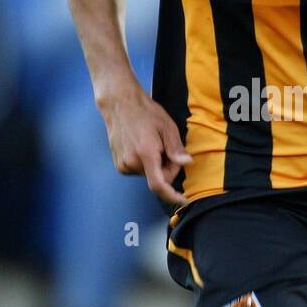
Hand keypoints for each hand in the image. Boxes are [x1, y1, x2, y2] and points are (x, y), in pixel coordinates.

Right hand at [98, 86, 191, 206]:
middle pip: (158, 178)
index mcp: (146, 154)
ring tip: (151, 143)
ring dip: (156, 164)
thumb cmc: (145, 113)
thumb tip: (186, 163)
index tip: (183, 201)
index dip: (172, 196)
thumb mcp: (167, 127)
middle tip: (166, 147)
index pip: (159, 185)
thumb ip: (176, 148)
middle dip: (168, 168)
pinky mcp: (119, 164)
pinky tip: (142, 146)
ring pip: (149, 174)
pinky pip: (140, 170)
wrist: (120, 105)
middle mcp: (132, 163)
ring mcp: (123, 165)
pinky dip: (146, 163)